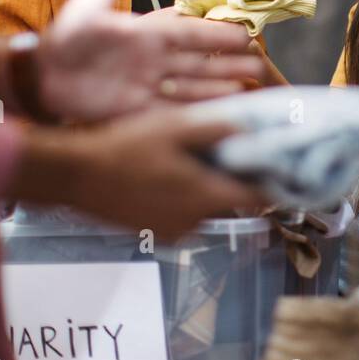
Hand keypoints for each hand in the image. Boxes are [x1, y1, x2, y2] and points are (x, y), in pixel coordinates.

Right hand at [11, 107, 264, 241]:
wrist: (75, 175)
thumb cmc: (124, 147)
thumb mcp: (174, 127)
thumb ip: (217, 129)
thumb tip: (252, 126)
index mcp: (205, 196)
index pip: (259, 197)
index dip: (274, 180)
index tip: (283, 165)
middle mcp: (195, 222)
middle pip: (233, 200)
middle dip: (236, 177)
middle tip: (234, 150)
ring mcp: (175, 231)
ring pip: (208, 206)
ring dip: (208, 186)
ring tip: (194, 158)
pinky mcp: (156, 232)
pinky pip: (185, 213)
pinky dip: (186, 196)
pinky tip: (169, 173)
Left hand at [37, 0, 265, 120]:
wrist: (40, 76)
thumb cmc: (64, 35)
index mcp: (147, 33)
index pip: (191, 31)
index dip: (218, 32)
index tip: (246, 31)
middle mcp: (154, 59)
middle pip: (201, 61)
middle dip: (231, 62)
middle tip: (261, 64)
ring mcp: (148, 85)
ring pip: (194, 84)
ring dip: (222, 85)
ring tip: (251, 86)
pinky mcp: (138, 109)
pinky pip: (175, 108)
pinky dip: (199, 108)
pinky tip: (221, 107)